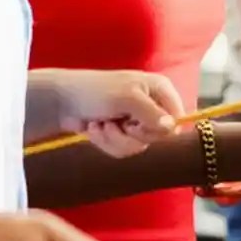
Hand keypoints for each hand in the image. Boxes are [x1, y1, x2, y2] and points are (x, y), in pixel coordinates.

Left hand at [40, 69, 184, 157]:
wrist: (62, 101)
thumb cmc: (95, 91)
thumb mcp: (126, 99)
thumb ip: (151, 113)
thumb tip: (172, 127)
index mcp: (160, 90)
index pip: (177, 120)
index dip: (161, 129)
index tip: (139, 125)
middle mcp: (152, 105)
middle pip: (158, 137)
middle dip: (132, 135)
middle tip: (117, 123)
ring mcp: (137, 121)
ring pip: (139, 146)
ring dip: (115, 140)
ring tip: (101, 125)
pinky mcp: (122, 134)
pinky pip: (124, 150)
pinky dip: (106, 143)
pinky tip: (95, 129)